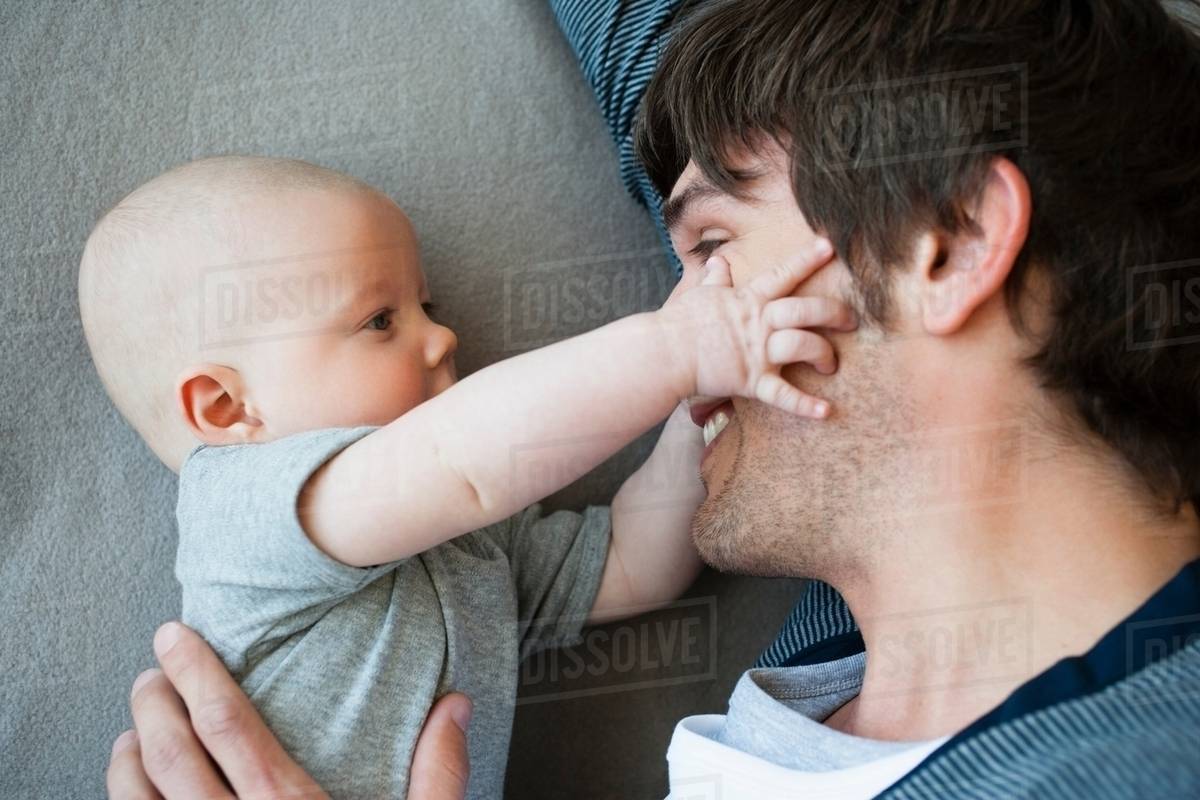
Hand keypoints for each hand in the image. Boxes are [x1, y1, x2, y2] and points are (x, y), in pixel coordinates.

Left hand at [106, 621, 472, 799]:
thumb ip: (439, 773)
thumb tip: (456, 706)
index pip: (227, 725)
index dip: (196, 674)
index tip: (177, 639)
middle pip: (169, 755)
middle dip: (152, 703)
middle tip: (150, 672)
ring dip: (125, 756)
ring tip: (130, 728)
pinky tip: (130, 793)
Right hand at [659, 238, 855, 417]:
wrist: (664, 352)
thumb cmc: (680, 324)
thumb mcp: (700, 295)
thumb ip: (715, 279)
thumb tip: (717, 260)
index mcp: (748, 300)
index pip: (783, 274)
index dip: (807, 259)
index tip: (830, 247)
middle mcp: (759, 323)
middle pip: (807, 309)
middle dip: (835, 312)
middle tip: (851, 320)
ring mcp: (757, 352)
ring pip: (804, 345)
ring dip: (824, 354)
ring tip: (830, 365)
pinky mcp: (751, 381)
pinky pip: (783, 395)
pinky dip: (806, 406)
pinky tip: (826, 412)